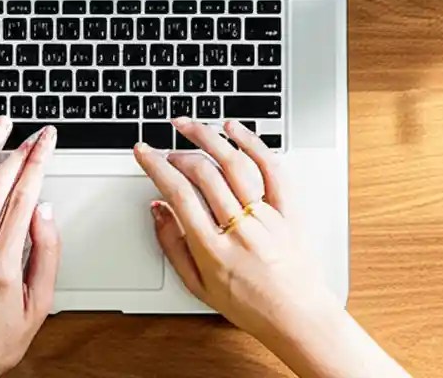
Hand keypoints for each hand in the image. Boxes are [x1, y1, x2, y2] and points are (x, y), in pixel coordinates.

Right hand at [134, 118, 405, 377]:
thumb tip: (157, 210)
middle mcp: (240, 229)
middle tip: (165, 148)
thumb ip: (173, 246)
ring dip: (208, 137)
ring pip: (234, 163)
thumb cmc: (250, 306)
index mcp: (213, 250)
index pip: (178, 194)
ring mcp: (267, 217)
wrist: (298, 317)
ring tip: (189, 125)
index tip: (143, 152)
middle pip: (203, 174)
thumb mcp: (198, 286)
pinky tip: (233, 128)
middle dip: (178, 152)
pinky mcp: (289, 209)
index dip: (156, 166)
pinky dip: (252, 142)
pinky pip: (271, 167)